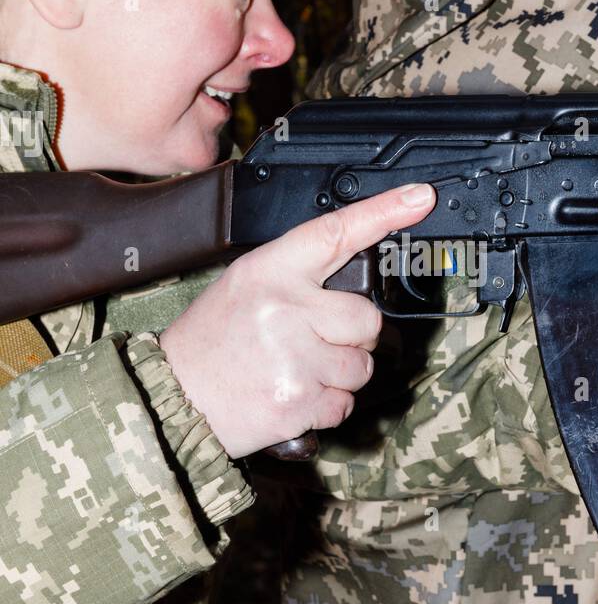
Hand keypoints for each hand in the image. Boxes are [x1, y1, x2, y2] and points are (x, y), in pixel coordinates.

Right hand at [159, 183, 435, 456]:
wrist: (172, 396)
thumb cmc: (211, 342)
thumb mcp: (244, 287)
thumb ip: (296, 278)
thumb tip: (357, 280)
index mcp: (269, 271)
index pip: (335, 233)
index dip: (383, 212)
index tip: (419, 198)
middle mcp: (285, 310)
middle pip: (367, 318)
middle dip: (353, 337)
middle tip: (312, 343)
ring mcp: (294, 358)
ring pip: (362, 366)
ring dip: (340, 375)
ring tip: (296, 371)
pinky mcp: (300, 402)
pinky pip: (345, 403)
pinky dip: (327, 406)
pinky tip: (293, 396)